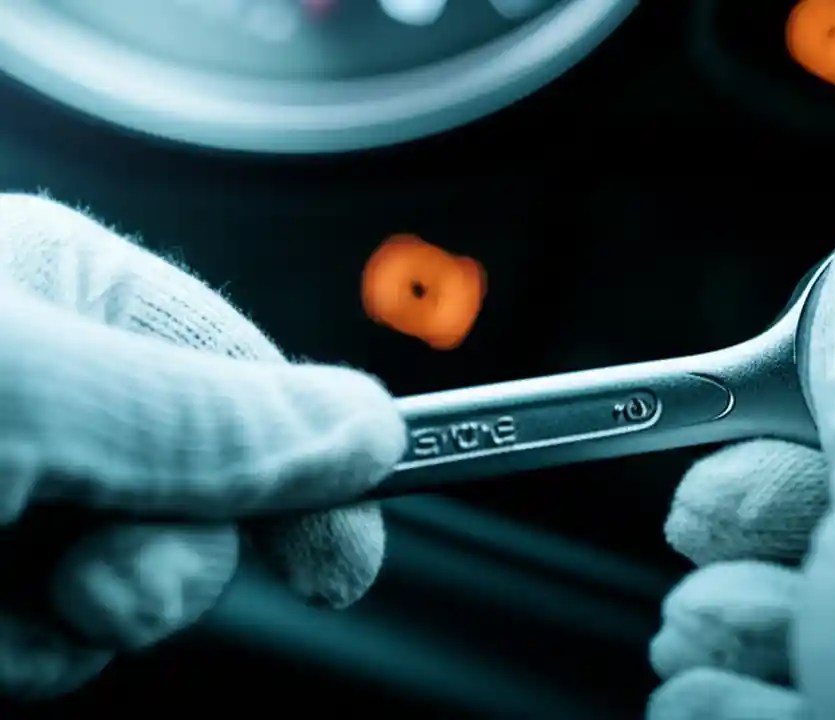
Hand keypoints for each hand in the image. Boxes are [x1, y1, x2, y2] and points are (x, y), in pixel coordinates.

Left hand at [0, 194, 405, 698]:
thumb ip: (206, 418)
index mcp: (64, 290)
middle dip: (169, 562)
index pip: (249, 374)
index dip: (316, 465)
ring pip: (124, 581)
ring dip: (83, 622)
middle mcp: (43, 385)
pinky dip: (16, 657)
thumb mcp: (28, 394)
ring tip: (0, 607)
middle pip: (197, 494)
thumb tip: (369, 425)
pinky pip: (39, 639)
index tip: (348, 556)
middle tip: (103, 582)